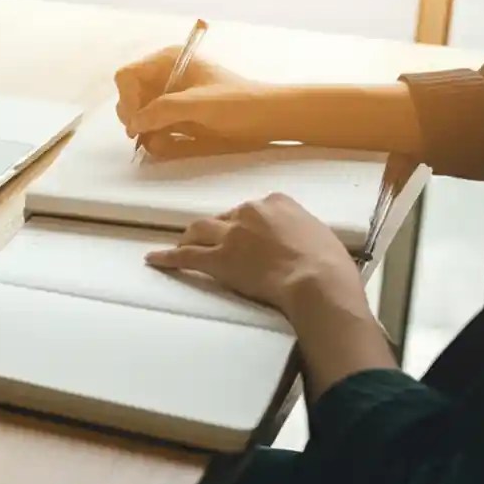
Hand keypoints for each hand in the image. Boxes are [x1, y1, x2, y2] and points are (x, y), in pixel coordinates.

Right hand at [114, 48, 282, 158]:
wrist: (268, 118)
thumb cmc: (238, 103)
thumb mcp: (199, 104)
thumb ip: (163, 110)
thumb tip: (134, 123)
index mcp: (168, 61)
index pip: (127, 76)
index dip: (127, 100)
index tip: (137, 123)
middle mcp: (165, 77)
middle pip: (129, 97)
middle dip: (135, 119)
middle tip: (146, 136)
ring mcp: (171, 98)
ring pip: (140, 117)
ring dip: (146, 132)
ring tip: (165, 141)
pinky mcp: (178, 118)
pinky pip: (155, 129)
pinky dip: (158, 139)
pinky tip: (172, 144)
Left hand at [146, 194, 395, 397]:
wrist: (316, 280)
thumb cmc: (329, 264)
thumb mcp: (320, 235)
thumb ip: (301, 233)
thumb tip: (300, 244)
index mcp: (277, 202)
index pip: (252, 210)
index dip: (246, 225)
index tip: (248, 237)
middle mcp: (250, 212)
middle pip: (224, 218)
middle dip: (218, 230)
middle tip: (215, 244)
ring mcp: (231, 234)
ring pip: (200, 230)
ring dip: (190, 237)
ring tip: (182, 245)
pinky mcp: (218, 258)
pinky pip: (186, 255)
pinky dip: (168, 257)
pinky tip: (154, 260)